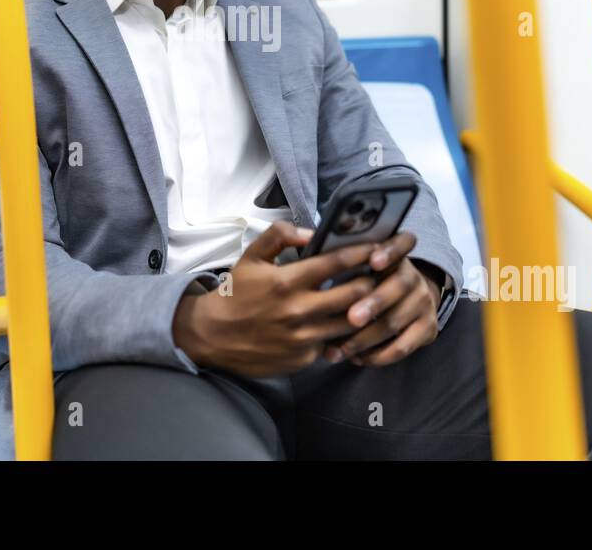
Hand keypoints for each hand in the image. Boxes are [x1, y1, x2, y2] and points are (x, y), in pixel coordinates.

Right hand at [172, 221, 380, 377]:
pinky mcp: (303, 358)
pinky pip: (332, 344)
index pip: (336, 263)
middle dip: (371, 283)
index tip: (377, 248)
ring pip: (350, 323)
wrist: (213, 336)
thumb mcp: (251, 257)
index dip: (362, 253)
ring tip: (369, 300)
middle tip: (378, 276)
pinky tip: (344, 325)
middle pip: (354, 295)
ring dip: (362, 310)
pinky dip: (340, 334)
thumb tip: (311, 232)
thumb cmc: (236, 294)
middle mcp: (299, 310)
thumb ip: (279, 236)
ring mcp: (303, 338)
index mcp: (287, 281)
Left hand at [322, 232, 439, 367]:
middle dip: (373, 303)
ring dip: (364, 339)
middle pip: (398, 286)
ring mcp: (424, 303)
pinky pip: (402, 347)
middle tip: (351, 318)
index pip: (402, 242)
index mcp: (397, 254)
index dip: (390, 251)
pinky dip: (377, 356)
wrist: (407, 302)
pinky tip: (356, 358)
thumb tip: (310, 254)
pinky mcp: (428, 329)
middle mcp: (414, 276)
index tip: (373, 261)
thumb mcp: (361, 266)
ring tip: (339, 349)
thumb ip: (344, 262)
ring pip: (394, 322)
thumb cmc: (368, 282)